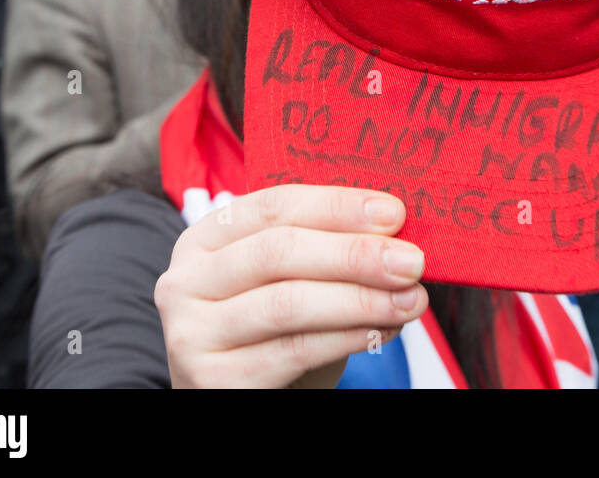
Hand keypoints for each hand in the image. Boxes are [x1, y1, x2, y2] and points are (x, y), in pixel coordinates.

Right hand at [154, 185, 428, 388]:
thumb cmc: (274, 329)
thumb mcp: (292, 278)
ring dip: (361, 299)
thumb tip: (396, 229)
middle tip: (412, 261)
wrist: (245, 393)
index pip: (273, 206)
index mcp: (206, 239)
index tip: (394, 212)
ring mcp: (192, 333)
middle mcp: (186, 281)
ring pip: (288, 304)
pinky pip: (294, 351)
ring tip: (410, 300)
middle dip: (355, 254)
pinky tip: (384, 330)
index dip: (337, 206)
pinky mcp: (213, 380)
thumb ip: (327, 246)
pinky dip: (349, 337)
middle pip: (279, 252)